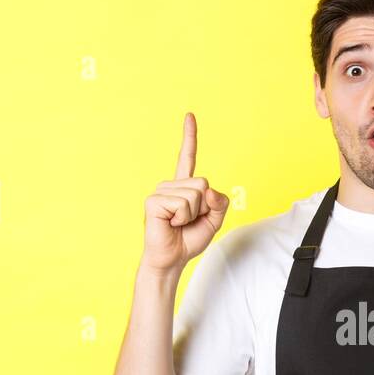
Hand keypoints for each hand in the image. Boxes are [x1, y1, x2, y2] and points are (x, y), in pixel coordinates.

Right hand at [141, 112, 230, 270]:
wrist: (172, 259)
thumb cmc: (189, 239)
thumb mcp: (214, 220)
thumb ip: (220, 202)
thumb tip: (208, 190)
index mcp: (184, 186)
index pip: (188, 157)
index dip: (189, 137)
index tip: (189, 115)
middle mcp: (170, 184)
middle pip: (203, 183)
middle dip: (204, 206)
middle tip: (189, 221)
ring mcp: (160, 191)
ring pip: (194, 194)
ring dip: (193, 214)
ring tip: (179, 223)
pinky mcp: (154, 201)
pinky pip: (183, 204)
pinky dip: (183, 218)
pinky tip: (171, 223)